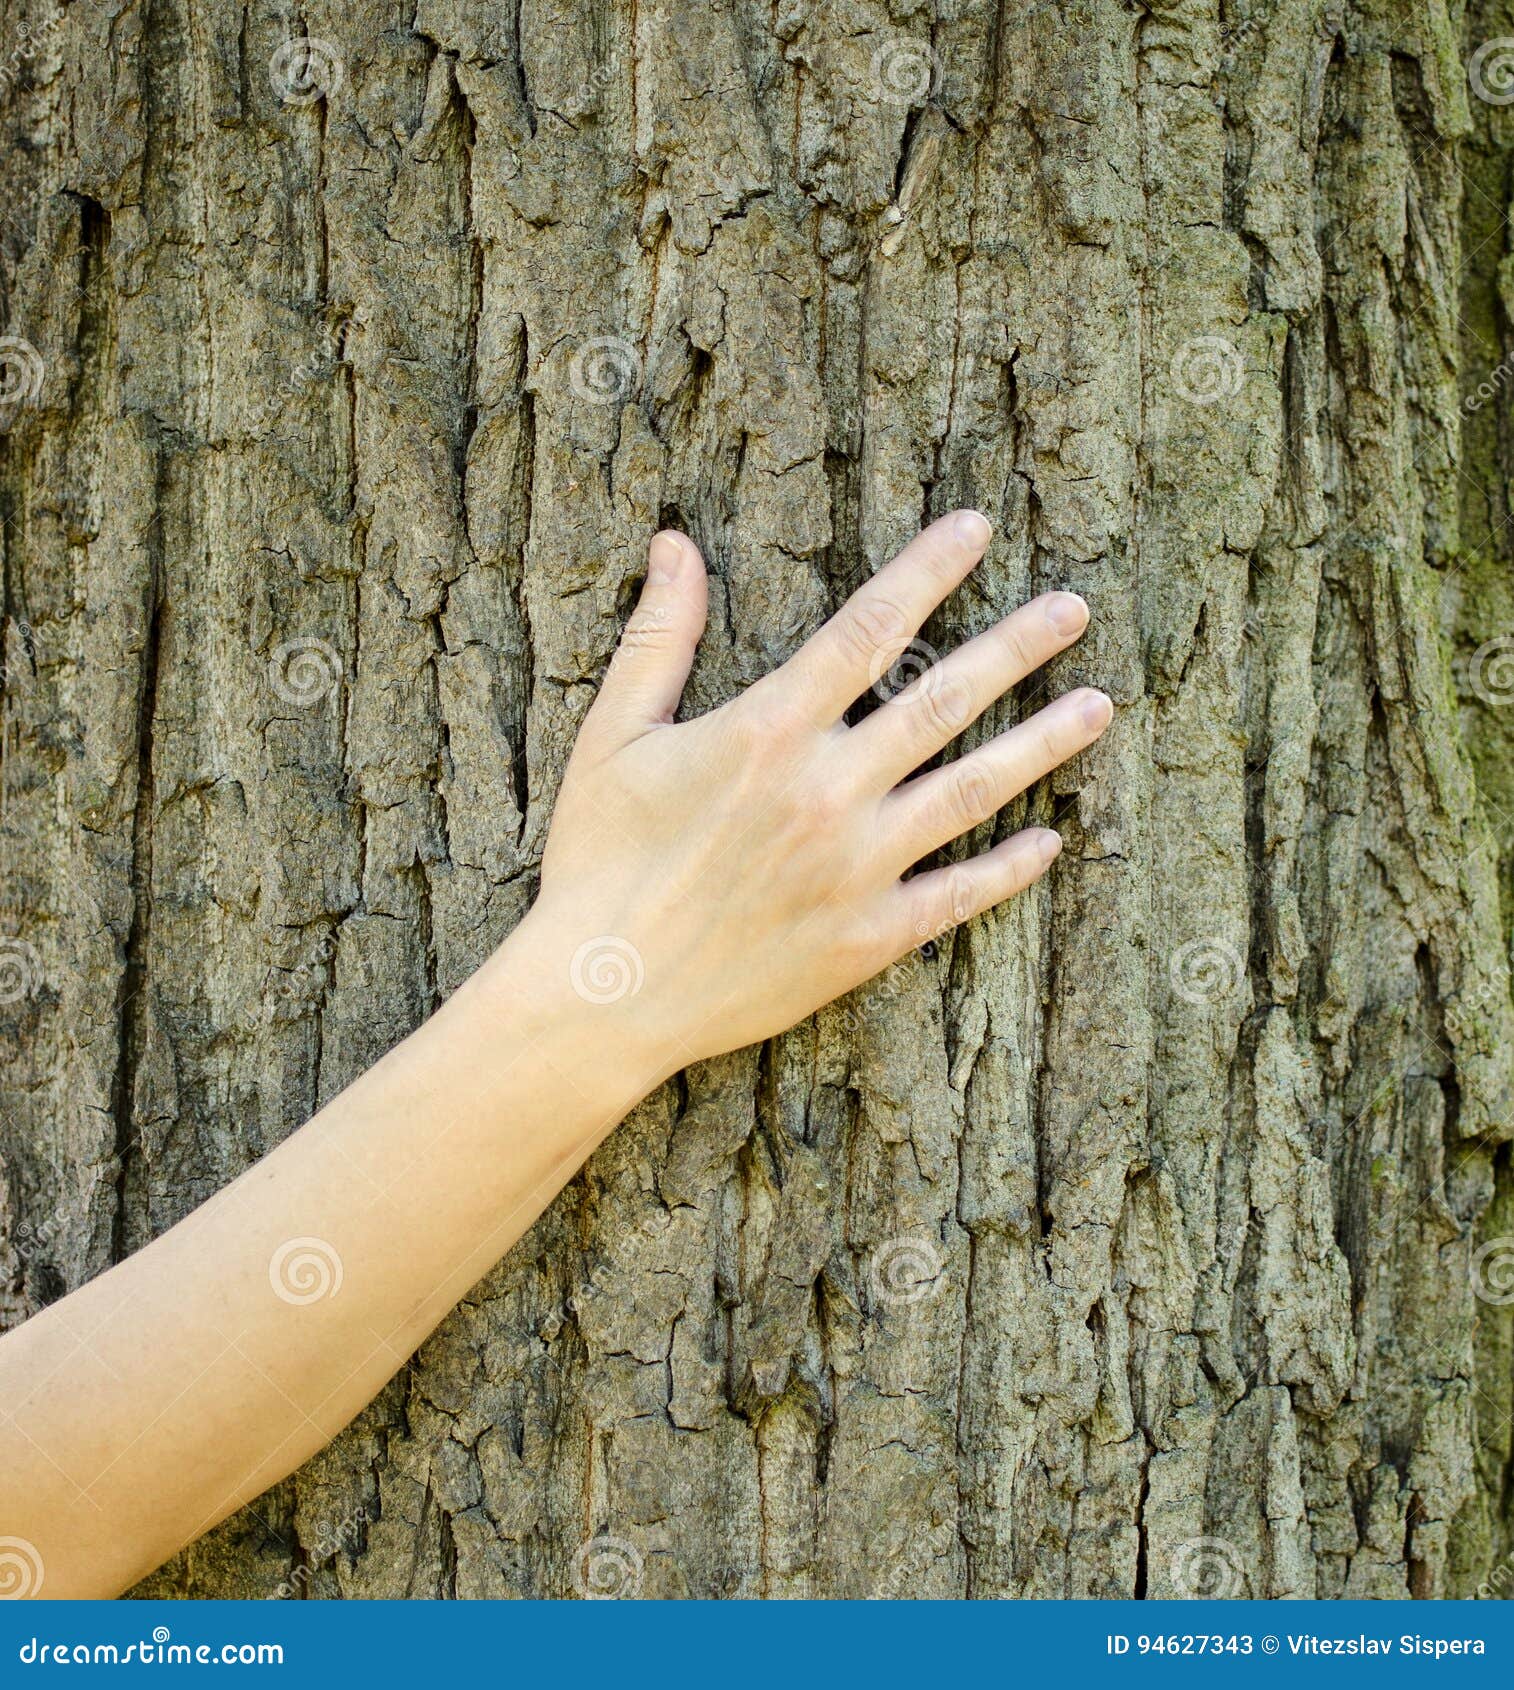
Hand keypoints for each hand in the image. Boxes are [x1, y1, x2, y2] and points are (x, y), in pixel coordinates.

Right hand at [511, 510, 1109, 1078]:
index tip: (975, 527)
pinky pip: (958, 895)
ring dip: (1042, 744)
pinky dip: (1008, 869)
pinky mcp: (868, 937)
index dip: (928, 569)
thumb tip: (675, 543)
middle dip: (1017, 645)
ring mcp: (858, 868)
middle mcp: (828, 790)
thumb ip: (658, 637)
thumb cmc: (598, 860)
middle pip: (945, 699)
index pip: (869, 628)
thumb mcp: (611, 736)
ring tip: (1099, 707)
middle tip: (1075, 607)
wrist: (604, 994)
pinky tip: (1050, 841)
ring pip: (972, 790)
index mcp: (768, 731)